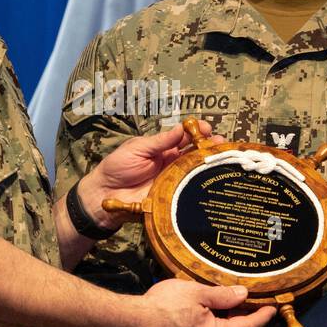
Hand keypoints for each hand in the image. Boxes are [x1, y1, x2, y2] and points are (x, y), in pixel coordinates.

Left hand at [79, 121, 221, 229]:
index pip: (186, 137)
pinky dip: (201, 188)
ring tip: (222, 160)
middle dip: (210, 148)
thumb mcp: (138, 148)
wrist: (104, 194)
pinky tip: (212, 183)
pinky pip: (188, 193)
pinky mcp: (172, 198)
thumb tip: (182, 128)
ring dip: (210, 166)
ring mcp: (174, 181)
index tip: (207, 128)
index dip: (198, 131)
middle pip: (196, 154)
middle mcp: (173, 164)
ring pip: (196, 173)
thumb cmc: (117, 167)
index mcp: (164, 149)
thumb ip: (160, 141)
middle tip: (220, 144)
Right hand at [129, 279, 274, 326]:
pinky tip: (211, 316)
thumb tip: (242, 294)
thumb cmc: (160, 306)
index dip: (262, 317)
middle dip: (246, 320)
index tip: (272, 309)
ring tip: (231, 306)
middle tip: (252, 302)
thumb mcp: (195, 292)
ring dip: (229, 325)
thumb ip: (222, 296)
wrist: (130, 323)